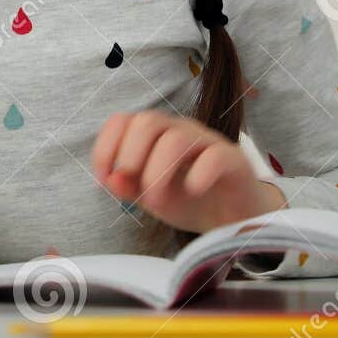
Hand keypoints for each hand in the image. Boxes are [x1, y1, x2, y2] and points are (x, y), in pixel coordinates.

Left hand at [91, 111, 285, 233]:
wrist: (231, 217)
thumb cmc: (188, 200)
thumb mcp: (150, 196)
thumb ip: (128, 186)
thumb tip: (111, 178)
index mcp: (155, 134)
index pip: (122, 121)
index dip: (106, 147)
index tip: (104, 178)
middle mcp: (179, 130)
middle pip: (148, 122)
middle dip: (131, 156)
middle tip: (134, 191)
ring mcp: (207, 142)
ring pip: (177, 138)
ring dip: (158, 171)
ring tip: (157, 200)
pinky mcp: (233, 160)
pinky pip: (215, 156)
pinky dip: (198, 175)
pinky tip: (193, 192)